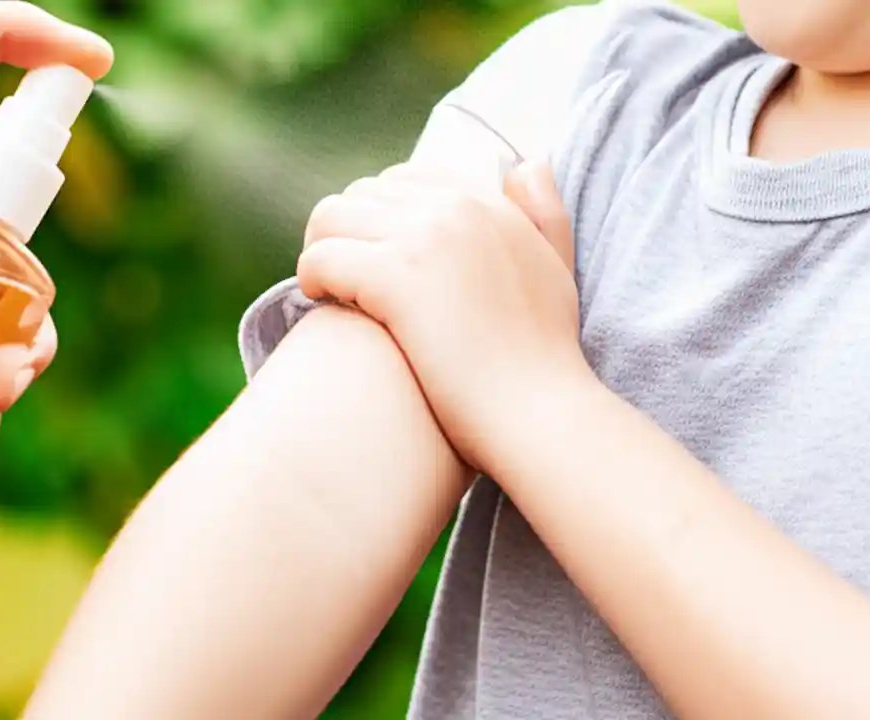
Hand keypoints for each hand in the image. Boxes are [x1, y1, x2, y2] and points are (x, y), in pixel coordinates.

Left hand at [296, 160, 591, 469]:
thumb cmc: (545, 357)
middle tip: (345, 279)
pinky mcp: (395, 278)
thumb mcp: (557, 267)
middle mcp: (456, 207)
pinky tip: (324, 305)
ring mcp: (424, 239)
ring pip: (331, 217)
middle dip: (346, 233)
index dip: (379, 217)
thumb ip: (543, 212)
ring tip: (330, 291)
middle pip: (361, 194)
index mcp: (488, 201)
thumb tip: (525, 163)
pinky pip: (322, 257)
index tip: (375, 257)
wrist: (540, 413)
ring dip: (321, 251)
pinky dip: (312, 279)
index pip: (404, 179)